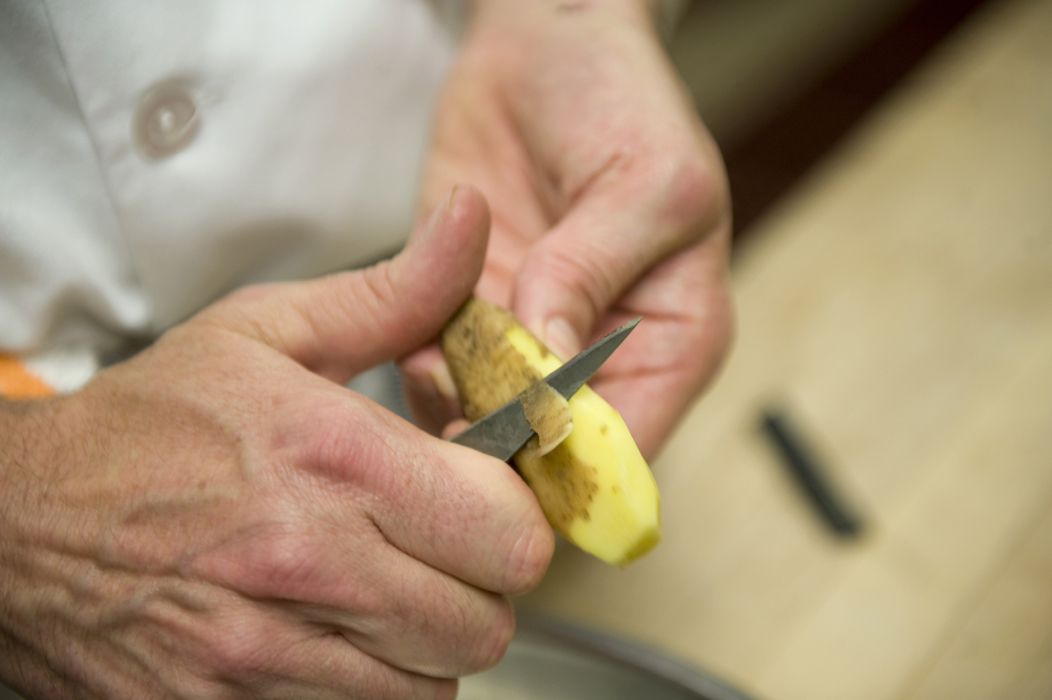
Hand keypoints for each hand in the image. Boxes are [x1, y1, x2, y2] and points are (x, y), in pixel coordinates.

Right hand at [0, 188, 552, 699]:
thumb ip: (396, 292)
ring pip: (434, 683)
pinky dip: (374, 687)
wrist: (22, 525)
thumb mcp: (269, 332)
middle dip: (478, 582)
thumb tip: (470, 219)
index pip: (510, 530)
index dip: (508, 514)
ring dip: (427, 638)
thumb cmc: (151, 426)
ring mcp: (269, 654)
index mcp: (335, 458)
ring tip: (380, 587)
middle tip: (435, 545)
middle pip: (488, 620)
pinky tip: (337, 635)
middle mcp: (311, 564)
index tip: (477, 495)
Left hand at [403, 0, 732, 458]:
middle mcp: (600, 358)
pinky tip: (414, 331)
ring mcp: (529, 341)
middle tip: (458, 404)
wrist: (543, 45)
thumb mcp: (644, 180)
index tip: (513, 457)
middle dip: (500, 444)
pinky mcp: (471, 314)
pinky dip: (418, 364)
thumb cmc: (622, 102)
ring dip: (450, 404)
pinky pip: (436, 369)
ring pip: (483, 420)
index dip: (573, 472)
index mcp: (672, 343)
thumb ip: (593, 272)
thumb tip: (545, 362)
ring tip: (434, 355)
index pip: (628, 450)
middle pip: (550, 452)